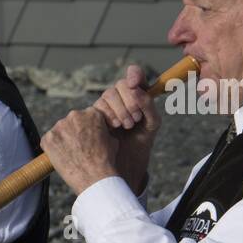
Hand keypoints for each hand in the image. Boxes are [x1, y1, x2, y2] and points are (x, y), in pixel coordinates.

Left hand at [40, 106, 119, 196]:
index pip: (85, 117)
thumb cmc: (105, 160)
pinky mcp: (48, 139)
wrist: (94, 177)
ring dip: (62, 140)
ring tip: (70, 154)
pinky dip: (52, 149)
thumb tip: (98, 131)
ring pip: (59, 131)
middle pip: (71, 123)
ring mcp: (59, 127)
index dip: (85, 129)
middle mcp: (74, 115)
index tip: (86, 139)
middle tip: (77, 148)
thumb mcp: (112, 139)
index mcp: (91, 113)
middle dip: (72, 133)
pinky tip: (61, 158)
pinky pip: (48, 142)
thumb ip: (102, 130)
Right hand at [91, 64, 158, 193]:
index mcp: (136, 98)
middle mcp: (119, 100)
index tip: (134, 82)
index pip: (134, 76)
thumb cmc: (139, 146)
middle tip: (135, 118)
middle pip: (119, 86)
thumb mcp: (151, 125)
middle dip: (128, 100)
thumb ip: (149, 106)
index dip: (133, 75)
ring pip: (107, 96)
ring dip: (118, 109)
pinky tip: (112, 128)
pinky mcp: (92, 118)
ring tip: (125, 126)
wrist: (123, 167)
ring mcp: (105, 109)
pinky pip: (95, 108)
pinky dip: (106, 115)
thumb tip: (137, 89)